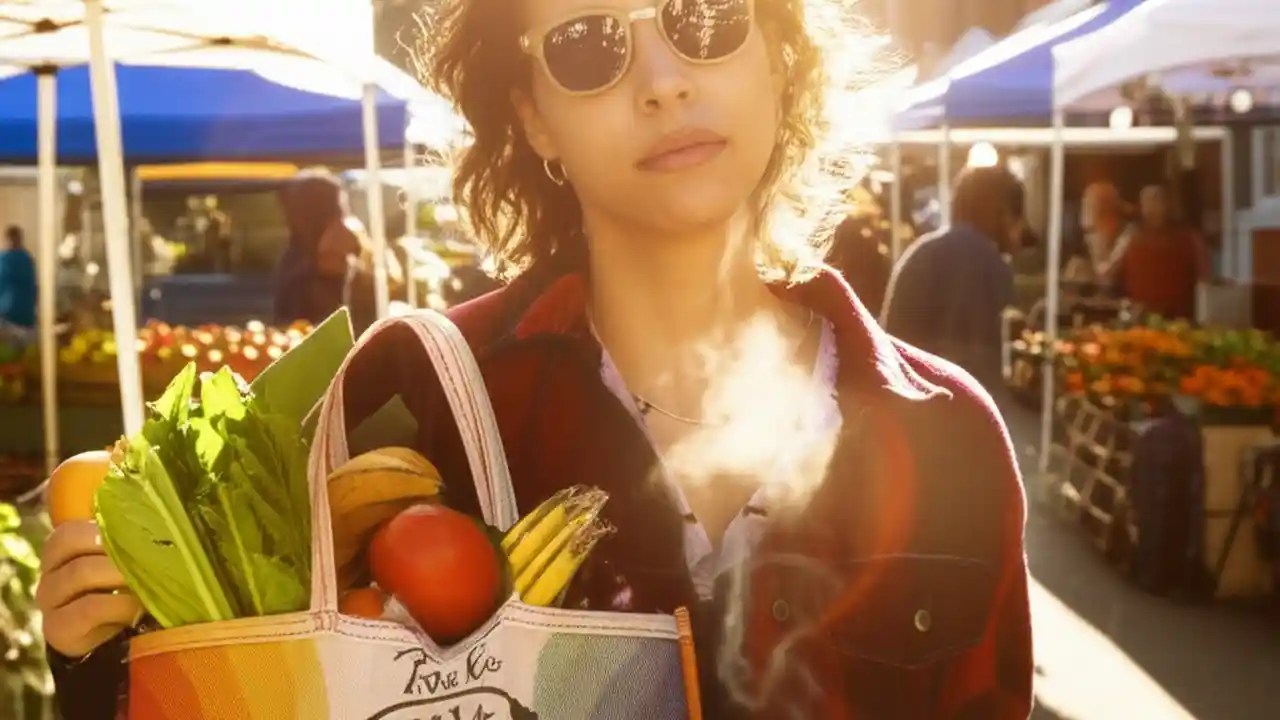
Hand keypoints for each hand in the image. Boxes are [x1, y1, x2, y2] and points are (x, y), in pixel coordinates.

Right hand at [36, 521, 141, 658]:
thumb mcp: (124, 562)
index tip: (138, 539)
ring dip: (121, 575)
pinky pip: (88, 607)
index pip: (70, 531)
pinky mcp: (57, 628)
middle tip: (151, 559)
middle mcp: (50, 574)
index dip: (104, 531)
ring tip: (146, 583)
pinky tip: (137, 608)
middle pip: (75, 546)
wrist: (109, 644)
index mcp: (62, 551)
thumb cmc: (122, 591)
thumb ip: (129, 543)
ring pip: (80, 572)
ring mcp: (49, 602)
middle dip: (119, 551)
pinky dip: (119, 604)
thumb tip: (160, 523)